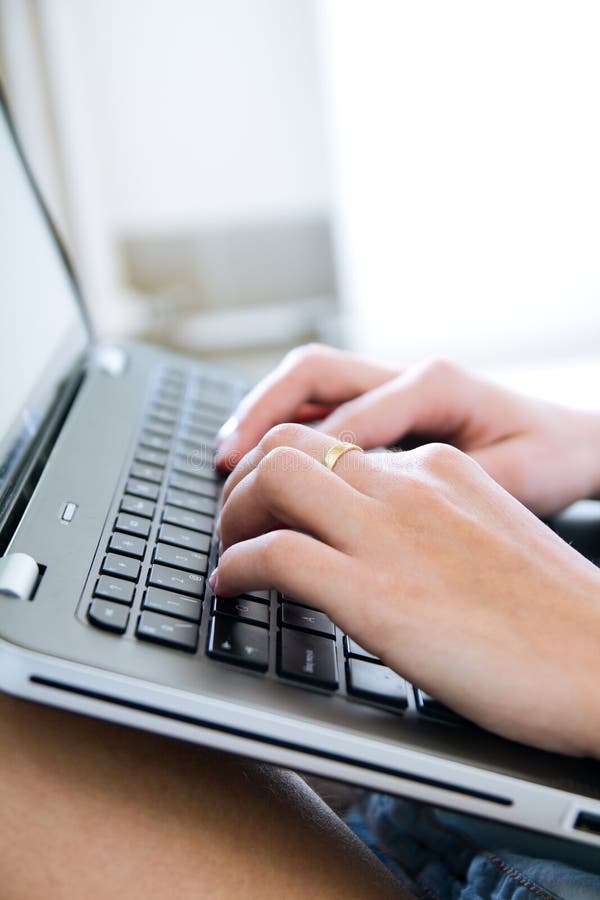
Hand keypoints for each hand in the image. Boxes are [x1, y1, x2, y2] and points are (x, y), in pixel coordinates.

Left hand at [214, 424, 599, 756]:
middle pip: (289, 441)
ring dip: (233, 514)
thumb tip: (374, 541)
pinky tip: (232, 590)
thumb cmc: (554, 617)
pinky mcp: (378, 594)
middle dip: (244, 479)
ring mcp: (391, 534)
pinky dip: (237, 568)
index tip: (268, 502)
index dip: (283, 467)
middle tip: (236, 522)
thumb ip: (428, 521)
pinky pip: (276, 556)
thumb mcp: (486, 535)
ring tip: (231, 551)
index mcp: (437, 468)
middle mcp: (410, 486)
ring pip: (272, 478)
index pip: (333, 439)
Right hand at [215, 345, 599, 515]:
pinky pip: (327, 399)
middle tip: (224, 461)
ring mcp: (397, 381)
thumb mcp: (510, 478)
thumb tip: (365, 494)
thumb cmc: (549, 458)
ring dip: (265, 411)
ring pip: (312, 378)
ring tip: (228, 455)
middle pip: (313, 372)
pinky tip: (268, 456)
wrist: (576, 441)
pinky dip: (288, 421)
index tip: (261, 505)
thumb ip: (441, 483)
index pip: (346, 421)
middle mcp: (409, 373)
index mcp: (435, 385)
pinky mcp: (391, 399)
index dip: (296, 462)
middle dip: (260, 414)